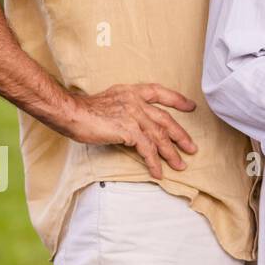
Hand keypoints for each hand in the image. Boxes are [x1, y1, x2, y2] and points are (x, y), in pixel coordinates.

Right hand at [65, 83, 197, 178]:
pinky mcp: (129, 130)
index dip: (177, 99)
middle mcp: (136, 101)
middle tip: (192, 148)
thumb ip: (125, 107)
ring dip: (171, 153)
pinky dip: (153, 162)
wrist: (71, 112)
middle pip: (165, 120)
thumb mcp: (110, 100)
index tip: (191, 107)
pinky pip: (147, 149)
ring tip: (180, 165)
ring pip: (159, 137)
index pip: (160, 92)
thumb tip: (134, 123)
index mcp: (132, 91)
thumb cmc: (85, 110)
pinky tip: (158, 172)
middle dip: (180, 135)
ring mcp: (134, 115)